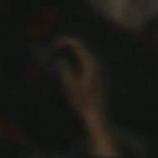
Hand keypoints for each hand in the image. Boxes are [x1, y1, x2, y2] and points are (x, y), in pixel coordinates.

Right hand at [47, 32, 112, 157]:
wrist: (99, 116)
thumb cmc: (83, 103)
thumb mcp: (70, 87)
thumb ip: (64, 69)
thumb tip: (60, 59)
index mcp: (91, 63)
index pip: (78, 43)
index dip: (64, 41)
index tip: (54, 46)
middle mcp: (99, 62)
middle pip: (84, 46)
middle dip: (69, 45)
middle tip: (56, 47)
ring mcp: (103, 68)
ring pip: (88, 53)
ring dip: (75, 51)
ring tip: (62, 54)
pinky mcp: (103, 74)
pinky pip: (91, 60)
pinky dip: (80, 58)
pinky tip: (73, 64)